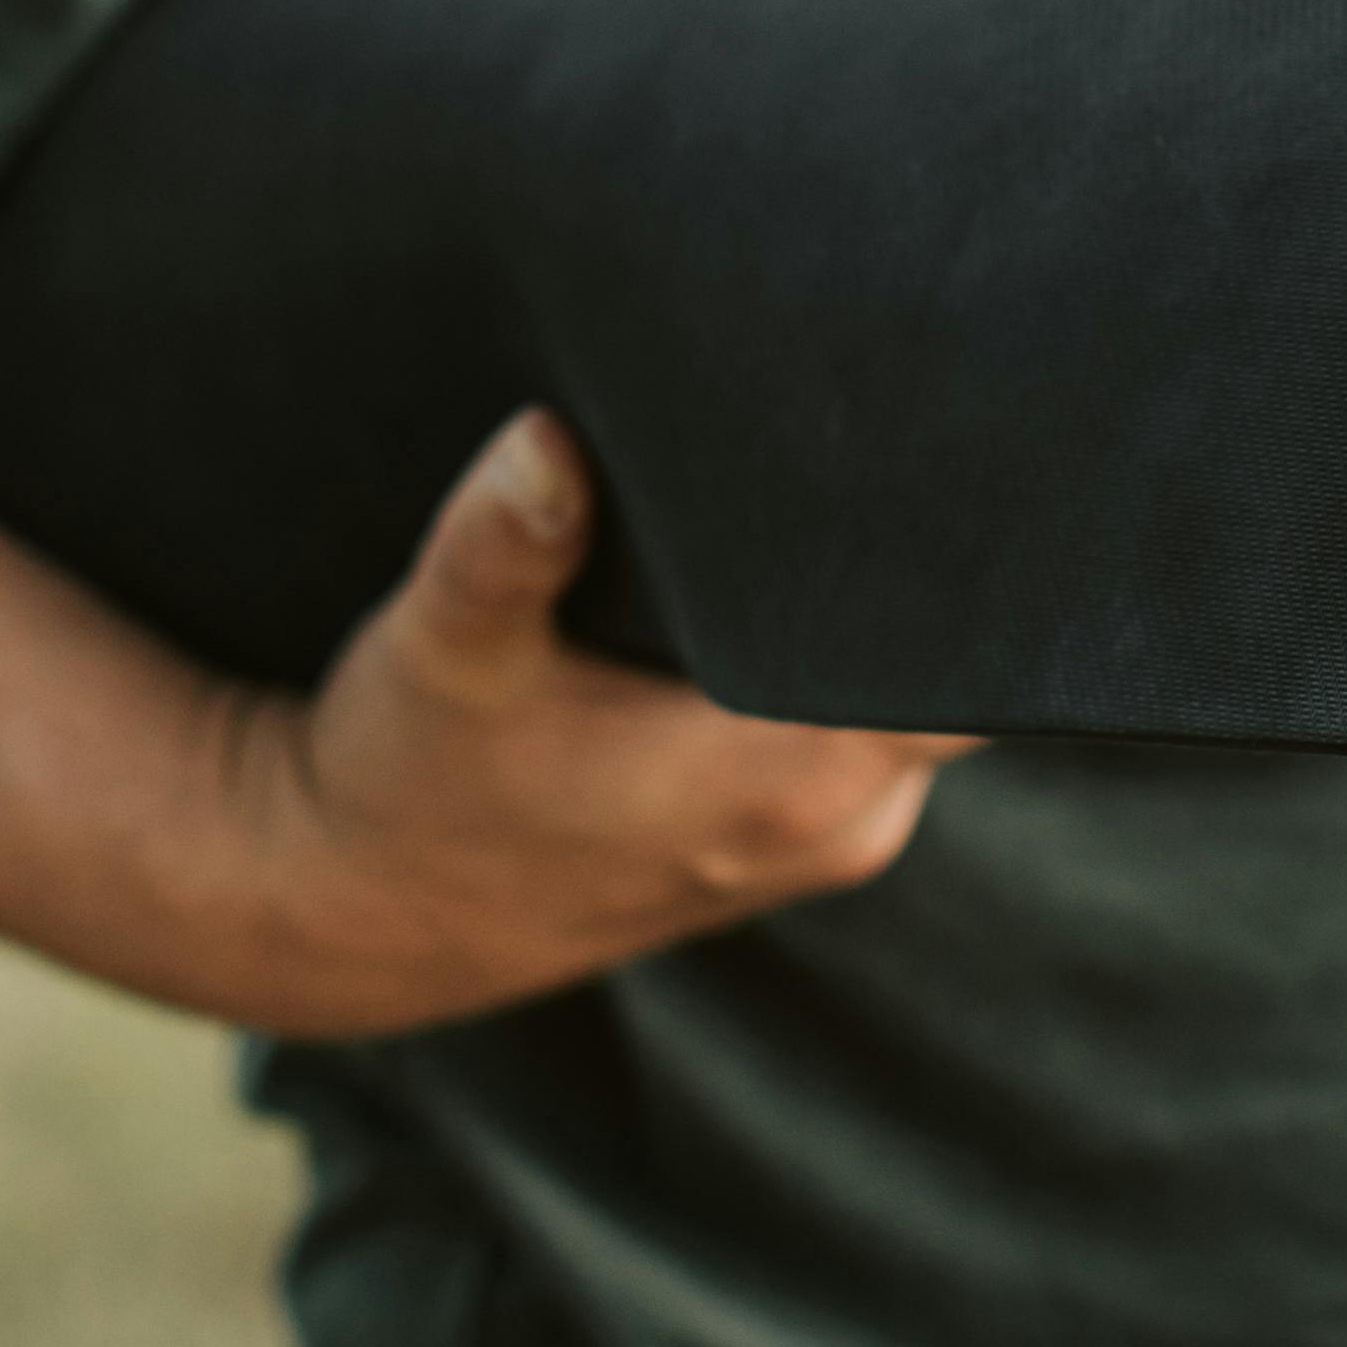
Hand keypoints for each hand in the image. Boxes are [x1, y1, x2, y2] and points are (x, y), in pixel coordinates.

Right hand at [234, 410, 965, 1039]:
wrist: (363, 914)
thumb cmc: (406, 779)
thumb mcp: (443, 650)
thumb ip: (503, 543)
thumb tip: (547, 440)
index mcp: (783, 781)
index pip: (972, 669)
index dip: (983, 561)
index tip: (947, 453)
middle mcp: (838, 821)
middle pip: (964, 668)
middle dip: (924, 564)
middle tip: (862, 433)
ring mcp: (826, 836)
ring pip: (921, 696)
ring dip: (880, 616)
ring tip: (814, 498)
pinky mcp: (797, 830)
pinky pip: (874, 723)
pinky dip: (846, 663)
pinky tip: (784, 592)